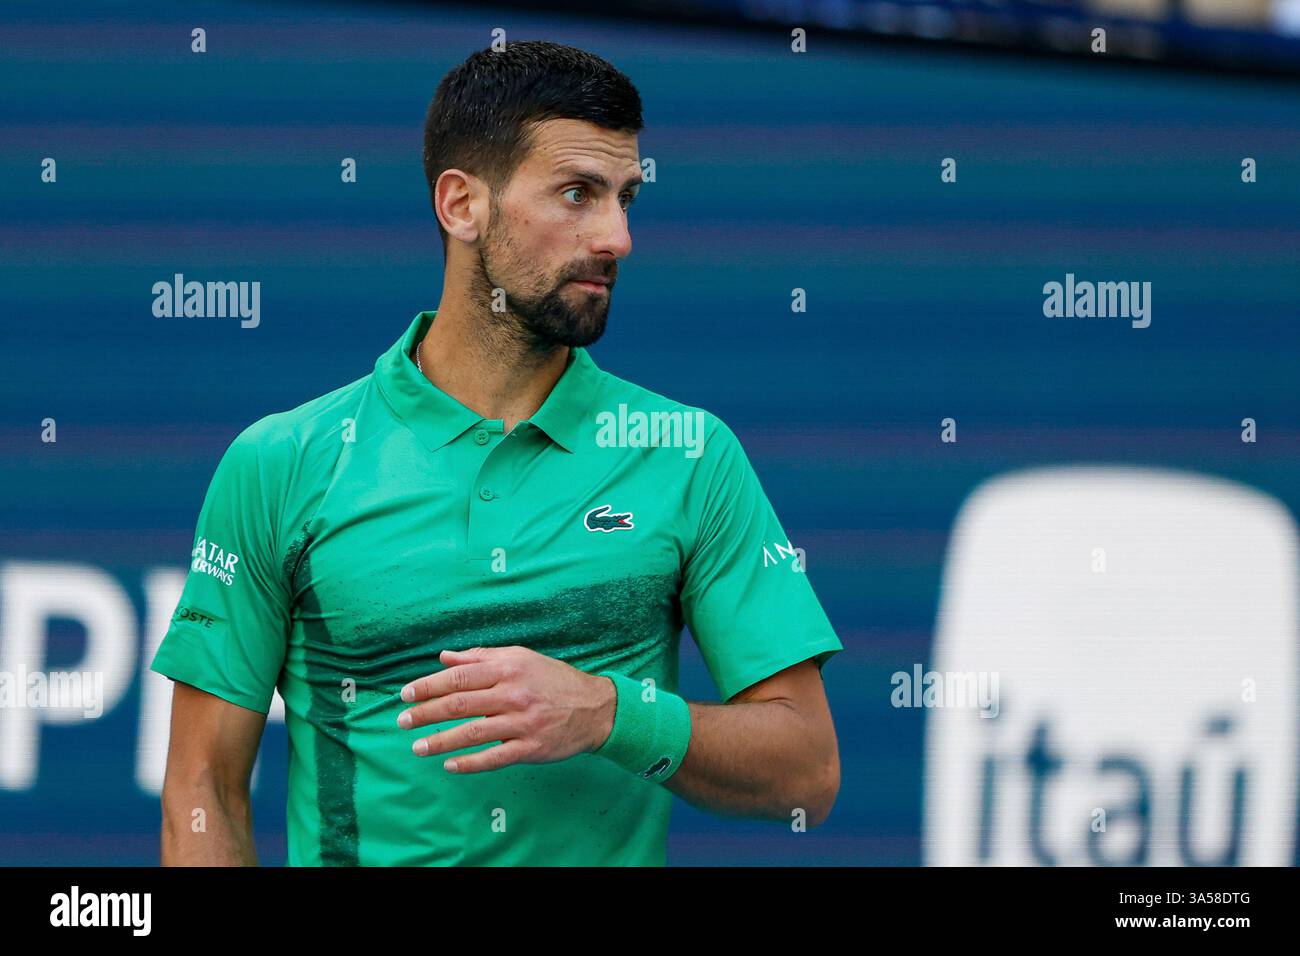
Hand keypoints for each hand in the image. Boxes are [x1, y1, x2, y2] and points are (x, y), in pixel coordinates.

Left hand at [397, 646, 616, 773]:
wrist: (595, 708)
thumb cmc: (554, 680)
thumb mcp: (521, 658)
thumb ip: (481, 658)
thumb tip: (445, 658)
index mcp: (508, 669)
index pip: (459, 677)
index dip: (429, 686)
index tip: (406, 694)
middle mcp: (512, 694)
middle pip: (459, 704)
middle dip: (426, 713)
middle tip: (402, 721)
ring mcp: (521, 723)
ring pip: (472, 733)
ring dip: (440, 741)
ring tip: (417, 747)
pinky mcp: (530, 747)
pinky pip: (494, 758)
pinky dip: (469, 763)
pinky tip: (449, 765)